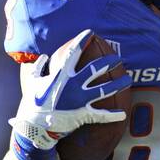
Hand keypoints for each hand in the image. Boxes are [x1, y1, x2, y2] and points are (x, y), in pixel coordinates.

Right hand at [9, 30, 129, 149]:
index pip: (74, 52)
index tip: (91, 33)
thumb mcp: (32, 81)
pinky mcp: (83, 114)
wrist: (34, 126)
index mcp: (61, 74)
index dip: (83, 40)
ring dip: (118, 84)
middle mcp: (74, 84)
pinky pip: (102, 115)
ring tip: (128, 80)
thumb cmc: (31, 103)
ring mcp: (80, 99)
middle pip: (96, 68)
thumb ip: (39, 67)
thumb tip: (43, 57)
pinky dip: (113, 115)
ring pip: (105, 89)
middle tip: (117, 59)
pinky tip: (123, 114)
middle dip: (108, 62)